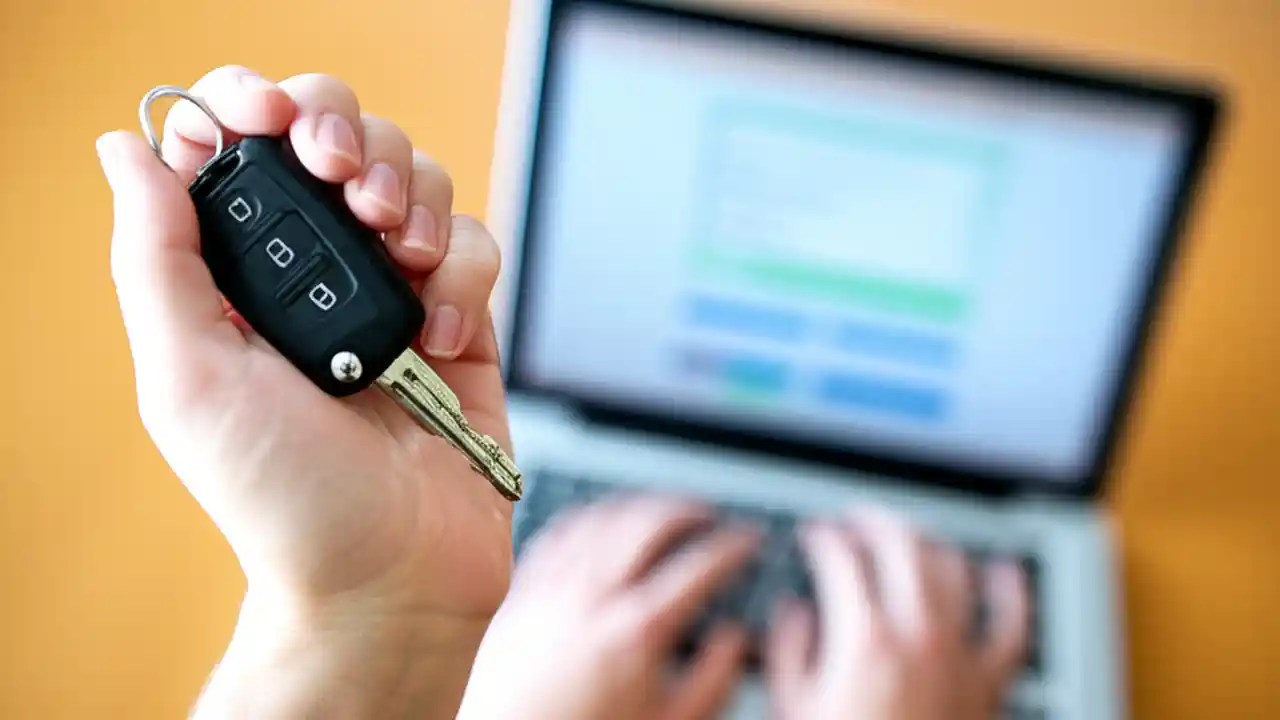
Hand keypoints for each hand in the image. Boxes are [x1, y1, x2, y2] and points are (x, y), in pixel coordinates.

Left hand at [99, 66, 510, 717]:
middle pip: (339, 133)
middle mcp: (314, 270)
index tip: (272, 120)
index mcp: (235, 273)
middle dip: (349, 139)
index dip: (255, 105)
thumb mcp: (189, 378)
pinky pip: (475, 245)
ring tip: (401, 265)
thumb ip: (156, 256)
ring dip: (414, 201)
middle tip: (348, 186)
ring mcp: (392, 291)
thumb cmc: (285, 501)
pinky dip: (463, 279)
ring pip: (417, 175)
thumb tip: (127, 148)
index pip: (237, 143)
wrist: (393, 576)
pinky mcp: (461, 317)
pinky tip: (438, 340)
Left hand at [459, 496, 758, 719]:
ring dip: (641, 504)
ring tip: (664, 509)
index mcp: (637, 631)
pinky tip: (604, 519)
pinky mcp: (523, 590)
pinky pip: (559, 531)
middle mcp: (594, 598)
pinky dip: (591, 515)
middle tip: (710, 514)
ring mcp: (554, 587)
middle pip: (651, 523)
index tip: (749, 538)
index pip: (701, 565)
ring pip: (604, 517)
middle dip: (689, 508)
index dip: (735, 543)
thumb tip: (736, 638)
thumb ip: (713, 678)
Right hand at [767, 510, 1029, 719]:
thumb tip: (795, 613)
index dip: (823, 536)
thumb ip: (789, 650)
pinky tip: (1002, 572)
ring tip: (908, 539)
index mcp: (864, 638)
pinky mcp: (991, 683)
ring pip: (954, 567)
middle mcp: (921, 634)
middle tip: (854, 520)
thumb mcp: (792, 709)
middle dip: (873, 521)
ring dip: (927, 542)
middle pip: (902, 544)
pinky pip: (1012, 624)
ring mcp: (963, 654)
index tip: (813, 535)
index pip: (842, 556)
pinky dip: (1010, 591)